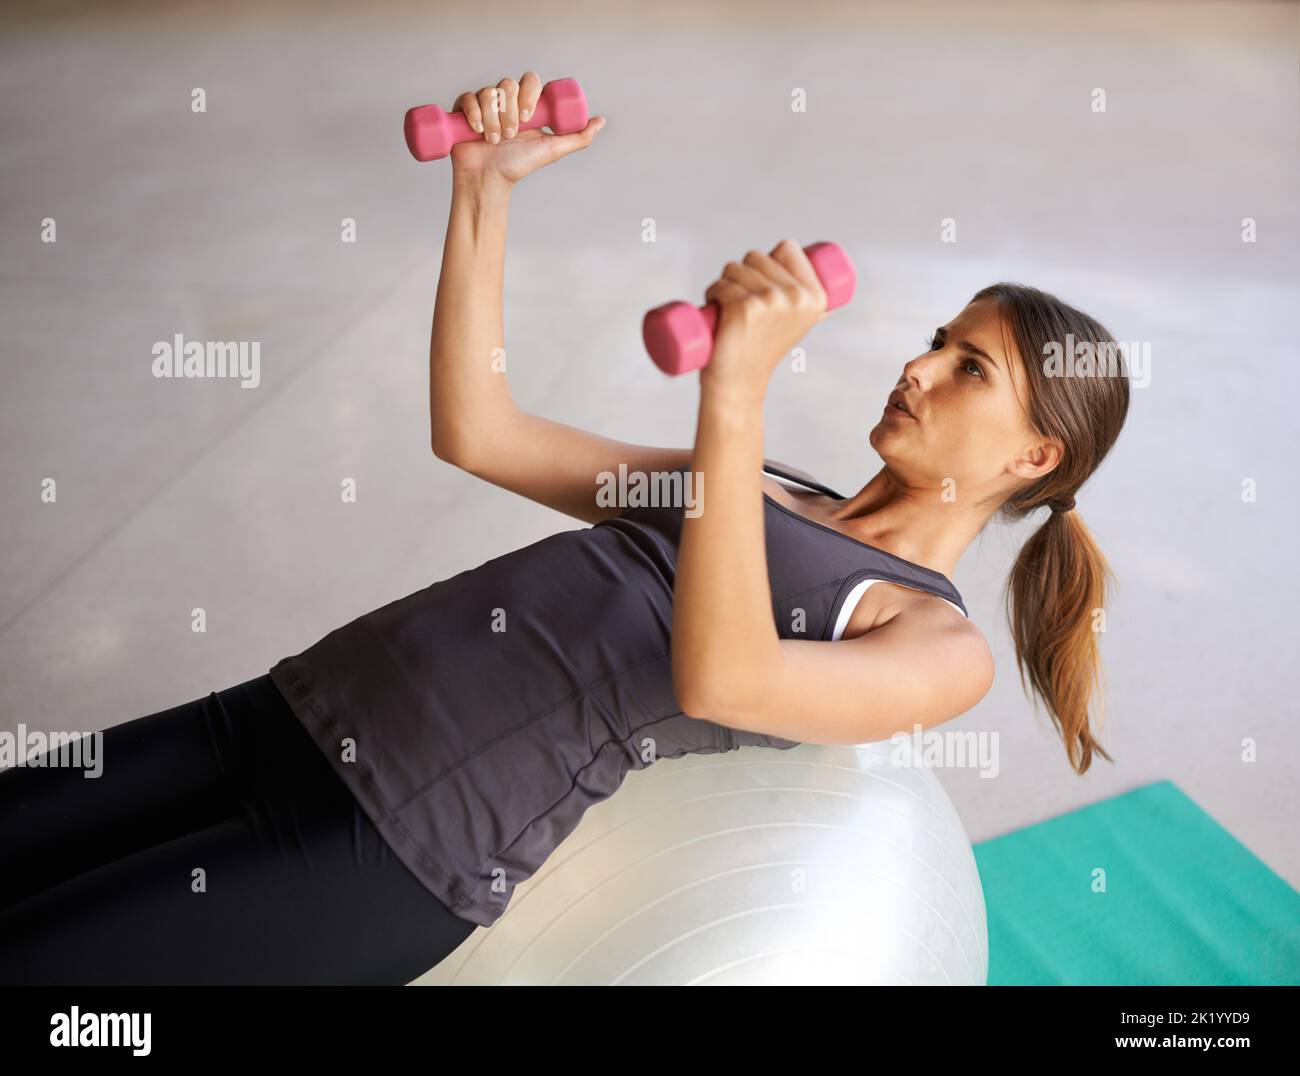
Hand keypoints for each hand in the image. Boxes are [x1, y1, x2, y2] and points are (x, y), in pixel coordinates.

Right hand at [448, 71, 606, 186]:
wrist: (489, 179)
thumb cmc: (519, 166)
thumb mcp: (552, 151)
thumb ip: (577, 138)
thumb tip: (600, 121)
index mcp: (526, 104)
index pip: (530, 81)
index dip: (528, 94)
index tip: (528, 117)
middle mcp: (505, 100)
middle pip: (508, 83)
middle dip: (510, 110)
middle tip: (512, 134)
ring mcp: (484, 104)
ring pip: (488, 92)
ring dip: (493, 118)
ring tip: (494, 140)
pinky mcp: (465, 109)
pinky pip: (468, 97)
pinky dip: (474, 112)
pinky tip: (478, 129)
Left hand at [699, 239, 829, 398]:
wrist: (741, 382)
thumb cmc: (765, 349)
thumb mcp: (800, 325)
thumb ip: (817, 309)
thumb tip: (835, 294)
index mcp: (815, 296)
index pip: (787, 248)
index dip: (768, 259)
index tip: (762, 282)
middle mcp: (797, 297)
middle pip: (757, 256)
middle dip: (741, 272)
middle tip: (740, 300)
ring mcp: (771, 300)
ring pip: (733, 268)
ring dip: (724, 283)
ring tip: (727, 307)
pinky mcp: (744, 307)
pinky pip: (720, 284)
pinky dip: (712, 293)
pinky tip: (715, 308)